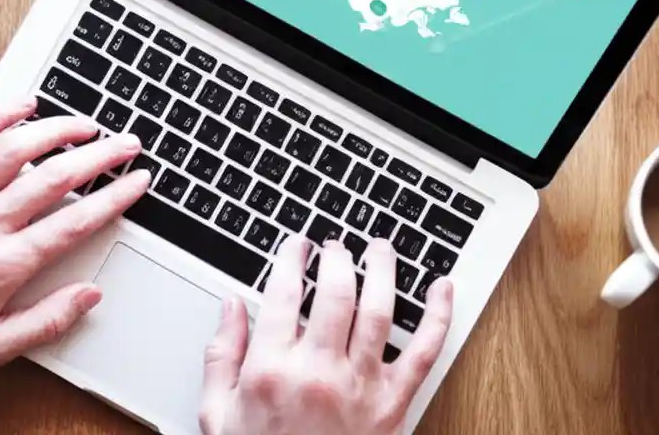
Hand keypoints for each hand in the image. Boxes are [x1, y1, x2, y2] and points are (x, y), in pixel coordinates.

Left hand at [0, 98, 148, 381]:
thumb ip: (46, 322)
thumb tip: (89, 297)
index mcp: (3, 266)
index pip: (74, 222)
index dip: (114, 198)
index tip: (138, 182)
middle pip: (54, 177)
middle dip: (99, 156)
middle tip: (127, 144)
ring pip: (13, 150)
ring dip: (55, 130)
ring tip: (85, 123)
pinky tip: (22, 106)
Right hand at [198, 236, 453, 434]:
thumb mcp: (218, 413)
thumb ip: (220, 355)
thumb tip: (230, 306)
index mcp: (271, 370)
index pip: (282, 293)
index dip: (291, 258)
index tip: (297, 246)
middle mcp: (317, 373)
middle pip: (334, 292)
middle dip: (336, 257)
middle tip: (335, 245)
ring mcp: (359, 387)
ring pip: (377, 311)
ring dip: (382, 270)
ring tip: (380, 249)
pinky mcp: (392, 405)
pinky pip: (422, 353)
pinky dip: (438, 316)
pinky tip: (441, 287)